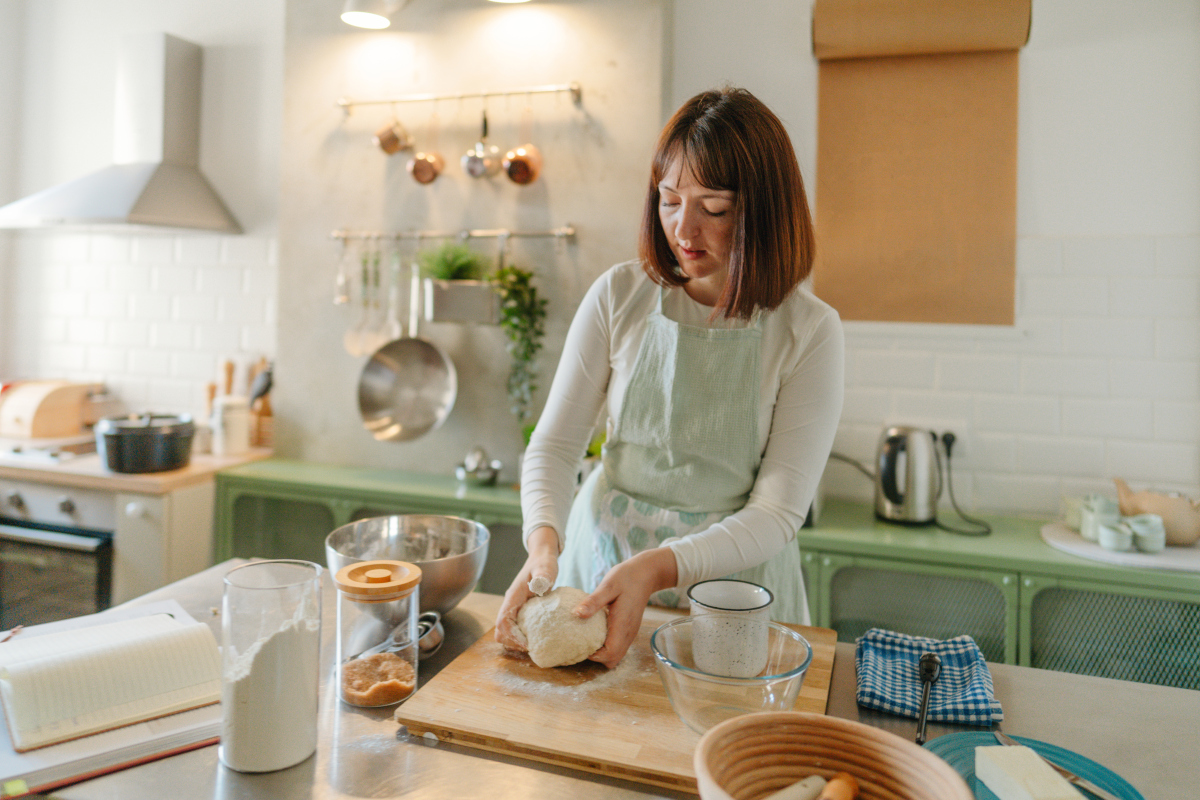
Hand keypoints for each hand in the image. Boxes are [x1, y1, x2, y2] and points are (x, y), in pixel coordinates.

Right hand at [494, 526, 559, 650]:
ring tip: (535, 645)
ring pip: (505, 632)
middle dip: (512, 643)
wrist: (541, 558)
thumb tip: (539, 584)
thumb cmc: (544, 563)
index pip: (503, 621)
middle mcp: (510, 605)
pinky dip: (521, 637)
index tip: (527, 644)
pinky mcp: (520, 612)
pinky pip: (514, 629)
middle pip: (500, 631)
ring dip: (515, 642)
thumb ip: (542, 576)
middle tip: (531, 648)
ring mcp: (513, 609)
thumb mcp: (546, 568)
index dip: (512, 635)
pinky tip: (537, 638)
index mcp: (513, 597)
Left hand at [573, 547, 677, 667]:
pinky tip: (596, 631)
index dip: (594, 656)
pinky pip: (618, 646)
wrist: (646, 573)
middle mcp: (628, 633)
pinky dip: (607, 645)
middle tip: (581, 643)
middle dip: (596, 658)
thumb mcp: (608, 586)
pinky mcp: (629, 629)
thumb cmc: (627, 577)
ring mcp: (630, 632)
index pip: (609, 654)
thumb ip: (593, 601)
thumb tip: (576, 614)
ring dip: (601, 653)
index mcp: (622, 625)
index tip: (580, 645)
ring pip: (616, 655)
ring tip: (586, 638)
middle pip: (613, 660)